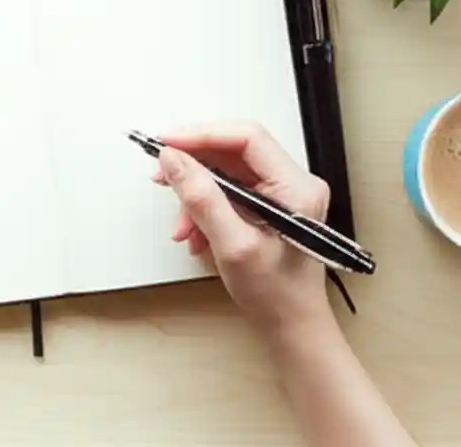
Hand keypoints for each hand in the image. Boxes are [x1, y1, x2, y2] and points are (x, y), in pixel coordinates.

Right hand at [154, 122, 332, 334]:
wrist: (292, 325)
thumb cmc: (278, 294)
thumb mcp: (233, 245)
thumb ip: (202, 199)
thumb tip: (175, 161)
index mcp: (296, 187)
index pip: (246, 138)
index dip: (202, 136)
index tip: (167, 144)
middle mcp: (293, 183)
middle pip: (233, 151)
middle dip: (194, 166)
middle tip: (163, 175)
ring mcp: (281, 193)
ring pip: (226, 171)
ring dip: (196, 193)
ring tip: (182, 224)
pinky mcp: (268, 204)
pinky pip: (228, 190)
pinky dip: (205, 206)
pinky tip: (195, 230)